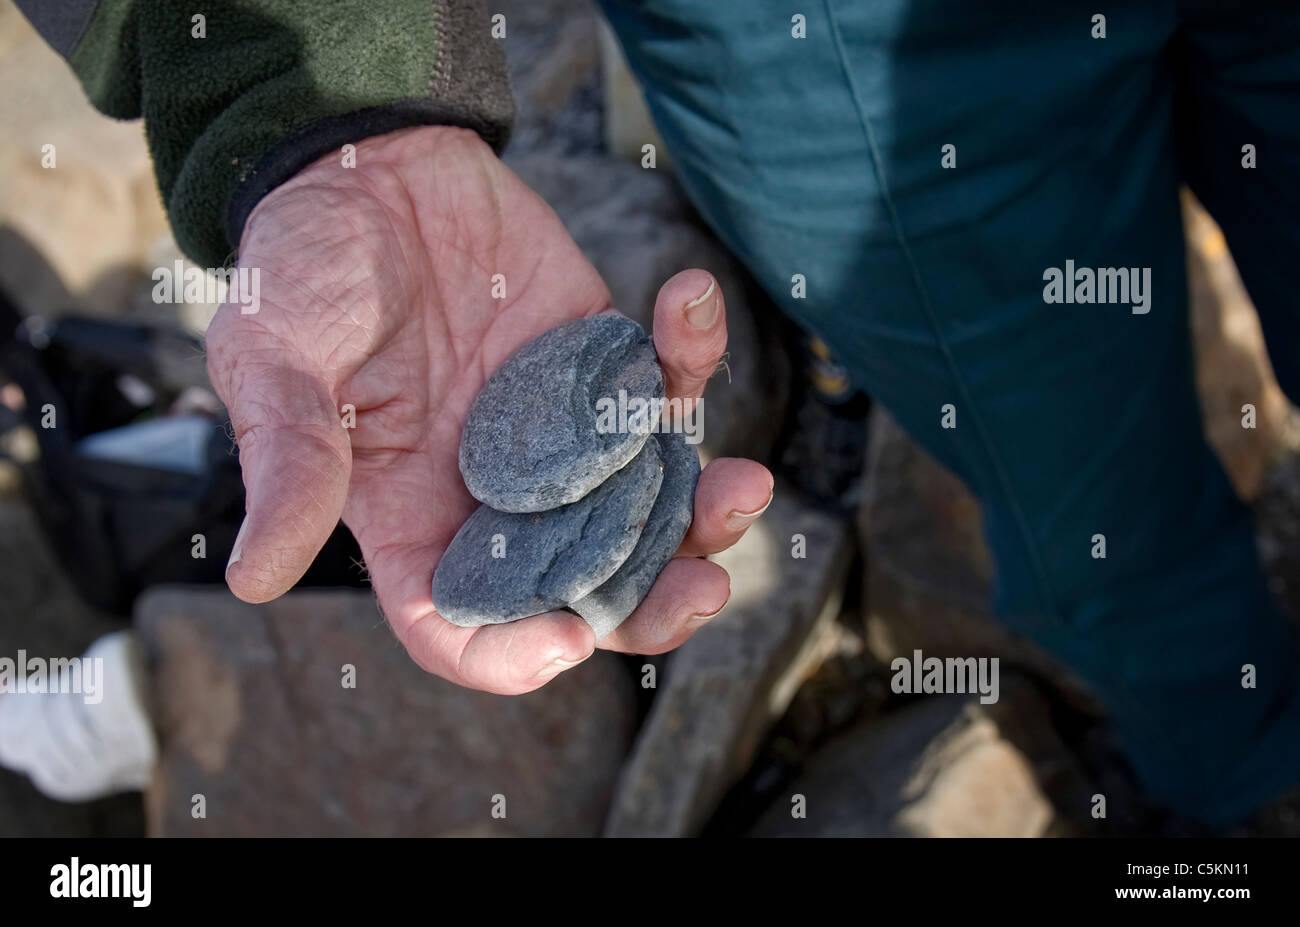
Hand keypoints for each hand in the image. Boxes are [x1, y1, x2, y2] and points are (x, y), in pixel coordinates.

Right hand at [205, 126, 773, 692]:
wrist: (367, 168)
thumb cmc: (301, 270)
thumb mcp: (273, 363)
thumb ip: (288, 464)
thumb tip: (254, 580)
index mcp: (412, 521)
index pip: (461, 625)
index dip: (513, 654)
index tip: (568, 637)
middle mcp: (497, 494)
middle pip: (584, 585)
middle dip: (651, 601)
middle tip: (705, 587)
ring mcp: (562, 434)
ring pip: (648, 504)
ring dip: (704, 506)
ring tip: (744, 484)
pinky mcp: (603, 366)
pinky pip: (663, 382)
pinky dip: (690, 352)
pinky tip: (690, 300)